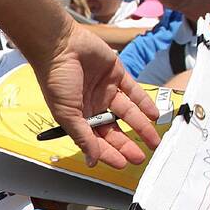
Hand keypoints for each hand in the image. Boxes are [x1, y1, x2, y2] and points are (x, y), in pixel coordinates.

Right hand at [36, 18, 161, 168]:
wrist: (60, 46)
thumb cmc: (55, 79)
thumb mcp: (67, 114)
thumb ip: (82, 137)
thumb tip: (92, 160)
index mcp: (78, 117)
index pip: (96, 140)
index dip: (109, 153)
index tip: (122, 164)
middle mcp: (92, 106)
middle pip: (113, 130)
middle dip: (126, 144)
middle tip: (139, 157)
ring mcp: (105, 90)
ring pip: (127, 113)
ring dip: (141, 127)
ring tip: (154, 141)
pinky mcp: (116, 74)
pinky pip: (133, 91)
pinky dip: (144, 103)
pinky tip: (153, 115)